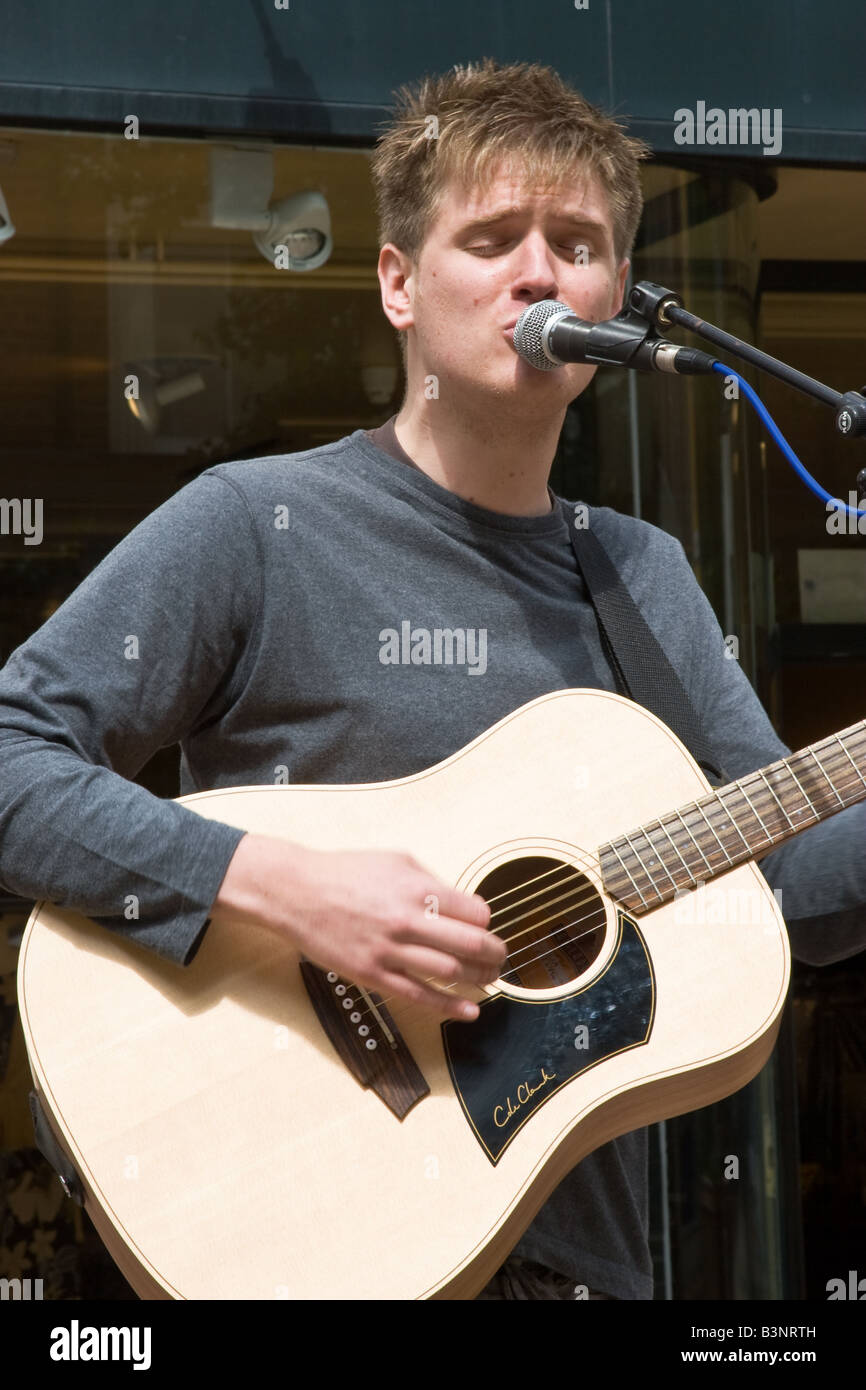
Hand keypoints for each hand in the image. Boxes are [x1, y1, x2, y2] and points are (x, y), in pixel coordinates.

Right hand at [212, 835, 506, 1020]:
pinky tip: (469, 1010)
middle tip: (500, 957)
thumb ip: (432, 882)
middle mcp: (407, 921)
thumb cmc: (347, 872)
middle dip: (494, 954)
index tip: (484, 926)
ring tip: (488, 979)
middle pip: (470, 944)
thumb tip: (464, 906)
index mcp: (417, 889)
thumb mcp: (397, 860)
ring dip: (477, 979)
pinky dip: (449, 1006)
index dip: (487, 921)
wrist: (296, 892)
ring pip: (449, 972)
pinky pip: (418, 996)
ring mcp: (389, 951)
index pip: (475, 912)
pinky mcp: (372, 975)